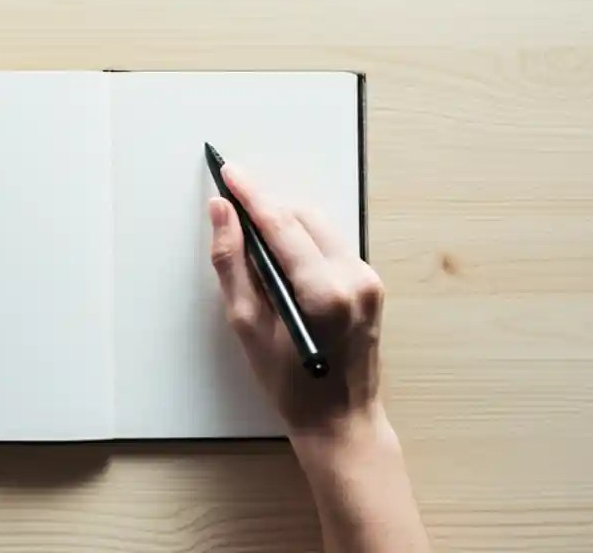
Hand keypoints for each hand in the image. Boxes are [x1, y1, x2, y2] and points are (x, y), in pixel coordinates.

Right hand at [207, 163, 383, 435]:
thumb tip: (221, 213)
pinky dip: (304, 241)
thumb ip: (232, 263)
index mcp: (321, 291)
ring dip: (286, 221)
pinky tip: (282, 260)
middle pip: (304, 215)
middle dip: (267, 205)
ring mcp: (367, 279)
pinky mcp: (371, 283)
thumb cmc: (289, 385)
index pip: (281, 223)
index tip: (228, 172)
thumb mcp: (246, 325)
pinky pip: (332, 244)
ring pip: (320, 225)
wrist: (340, 420)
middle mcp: (353, 277)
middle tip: (233, 207)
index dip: (251, 193)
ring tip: (253, 236)